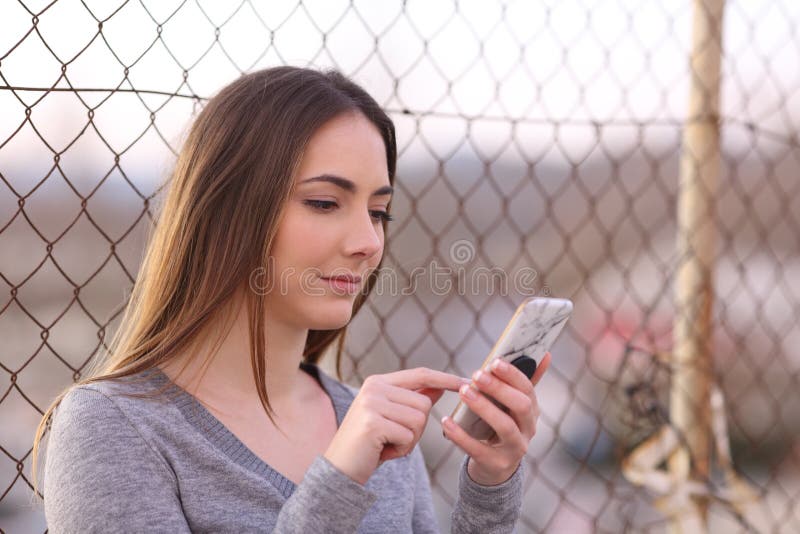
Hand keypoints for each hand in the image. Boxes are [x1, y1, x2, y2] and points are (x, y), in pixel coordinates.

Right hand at [324, 367, 468, 485]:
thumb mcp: (391, 420)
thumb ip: (412, 401)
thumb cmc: (367, 446)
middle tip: (393, 439)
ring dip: (409, 440)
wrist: (338, 471)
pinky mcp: (373, 423)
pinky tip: (382, 452)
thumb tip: (439, 387)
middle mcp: (374, 388)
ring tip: (386, 444)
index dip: (445, 378)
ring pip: (419, 420)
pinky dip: (401, 450)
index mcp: (378, 382)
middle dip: (416, 428)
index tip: (466, 381)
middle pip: (423, 404)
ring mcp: (372, 404)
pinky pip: (408, 436)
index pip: (420, 374)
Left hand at [441, 352, 550, 485]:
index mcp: (532, 411)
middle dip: (499, 388)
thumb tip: (544, 354)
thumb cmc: (502, 426)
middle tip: (477, 375)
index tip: (494, 362)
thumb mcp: (513, 407)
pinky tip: (446, 421)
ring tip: (464, 392)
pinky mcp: (496, 464)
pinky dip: (461, 435)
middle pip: (521, 406)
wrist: (495, 466)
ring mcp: (515, 449)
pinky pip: (477, 449)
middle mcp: (528, 430)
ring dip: (484, 407)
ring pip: (504, 426)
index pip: (528, 389)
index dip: (513, 375)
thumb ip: (524, 382)